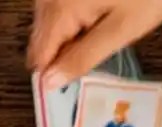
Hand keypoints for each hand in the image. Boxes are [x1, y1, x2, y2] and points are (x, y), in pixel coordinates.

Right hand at [28, 0, 161, 89]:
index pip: (39, 59)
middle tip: (96, 54)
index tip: (76, 82)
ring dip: (69, 37)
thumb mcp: (122, 30)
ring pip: (48, 26)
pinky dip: (73, 19)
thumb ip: (83, 58)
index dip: (56, 75)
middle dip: (63, 54)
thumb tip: (49, 83)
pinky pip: (57, 9)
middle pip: (40, 42)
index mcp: (59, 10)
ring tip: (103, 29)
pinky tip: (99, 13)